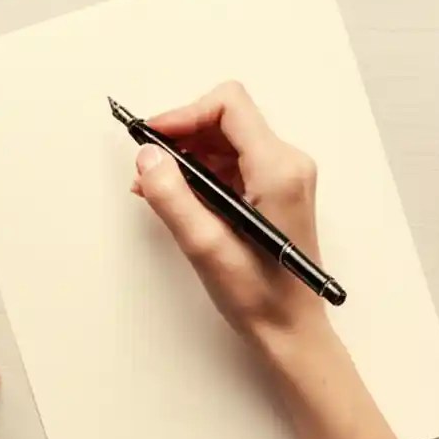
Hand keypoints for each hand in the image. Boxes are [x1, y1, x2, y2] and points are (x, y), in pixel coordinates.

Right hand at [131, 81, 326, 354]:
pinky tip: (175, 196)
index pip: (229, 105)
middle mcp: (287, 164)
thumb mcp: (205, 247)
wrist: (292, 332)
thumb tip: (148, 156)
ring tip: (153, 186)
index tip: (152, 138)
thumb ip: (172, 196)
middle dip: (181, 135)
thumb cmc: (261, 297)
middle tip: (146, 163)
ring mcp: (283, 177)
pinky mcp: (274, 190)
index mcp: (278, 170)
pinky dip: (200, 172)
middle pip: (226, 119)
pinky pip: (231, 163)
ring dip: (187, 156)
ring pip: (225, 140)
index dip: (184, 113)